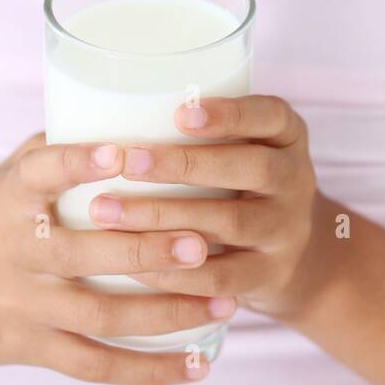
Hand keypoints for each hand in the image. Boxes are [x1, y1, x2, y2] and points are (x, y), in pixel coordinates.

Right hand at [0, 132, 234, 384]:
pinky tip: (198, 363)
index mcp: (12, 194)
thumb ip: (66, 148)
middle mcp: (14, 248)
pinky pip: (95, 365)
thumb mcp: (12, 172)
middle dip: (146, 250)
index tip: (121, 153)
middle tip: (203, 243)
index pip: (41, 172)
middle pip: (82, 253)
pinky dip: (149, 370)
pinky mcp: (31, 347)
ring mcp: (23, 303)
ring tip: (224, 301)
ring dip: (166, 312)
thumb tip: (144, 113)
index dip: (77, 162)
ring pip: (99, 314)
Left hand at [89, 96, 319, 321]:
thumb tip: (89, 107)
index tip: (178, 114)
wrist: (287, 254)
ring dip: (165, 217)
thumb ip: (190, 129)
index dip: (228, 114)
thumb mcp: (236, 146)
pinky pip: (222, 277)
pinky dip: (174, 272)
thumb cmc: (234, 182)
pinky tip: (131, 264)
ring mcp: (287, 230)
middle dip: (184, 165)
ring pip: (230, 222)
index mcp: (286, 134)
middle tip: (127, 162)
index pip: (269, 114)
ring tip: (107, 212)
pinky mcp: (270, 276)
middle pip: (251, 167)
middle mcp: (296, 178)